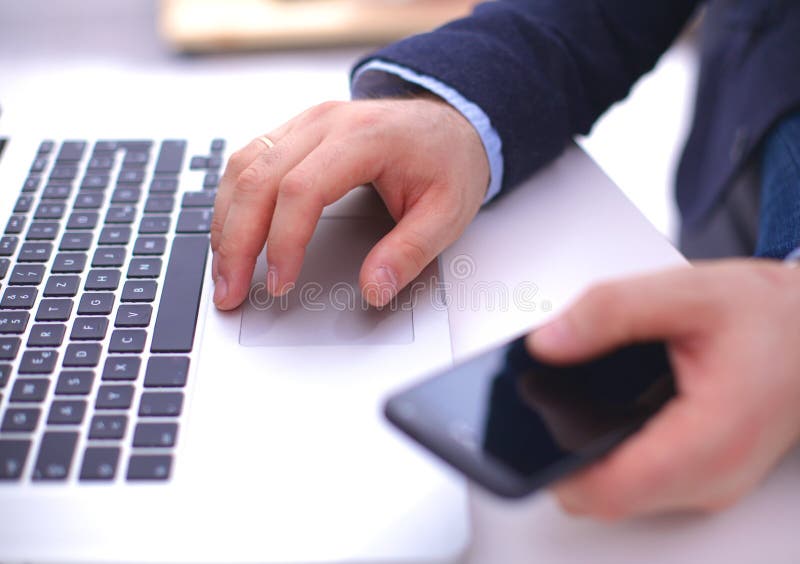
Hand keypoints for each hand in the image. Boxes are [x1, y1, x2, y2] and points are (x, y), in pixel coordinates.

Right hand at [210, 97, 489, 309]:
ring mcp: (305, 123)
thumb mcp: (447, 214)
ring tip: (222, 270)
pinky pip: (248, 159)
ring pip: (243, 166)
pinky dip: (232, 200)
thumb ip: (410, 253)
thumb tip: (373, 290)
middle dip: (236, 241)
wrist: (449, 123)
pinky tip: (229, 232)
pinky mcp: (294, 132)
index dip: (283, 240)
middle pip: (258, 178)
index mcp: (364, 137)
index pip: (302, 188)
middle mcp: (325, 123)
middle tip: (229, 291)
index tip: (279, 283)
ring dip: (225, 221)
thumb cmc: (447, 162)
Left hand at [527, 260, 799, 519]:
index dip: (559, 468)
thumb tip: (546, 343)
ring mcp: (709, 483)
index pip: (614, 488)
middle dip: (564, 457)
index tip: (529, 433)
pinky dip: (612, 455)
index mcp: (712, 435)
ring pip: (621, 495)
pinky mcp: (702, 476)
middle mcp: (712, 475)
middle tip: (546, 405)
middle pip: (607, 498)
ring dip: (587, 458)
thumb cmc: (770, 316)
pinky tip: (603, 415)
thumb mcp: (687, 291)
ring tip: (574, 405)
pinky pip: (640, 482)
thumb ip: (609, 312)